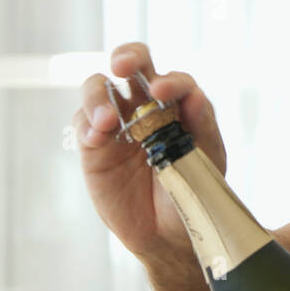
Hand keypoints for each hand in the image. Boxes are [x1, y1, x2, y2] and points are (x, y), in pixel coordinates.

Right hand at [71, 42, 228, 260]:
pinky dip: (86, 124)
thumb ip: (201, 127)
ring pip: (98, 87)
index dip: (170, 81)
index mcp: (179, 106)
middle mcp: (146, 107)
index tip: (164, 93)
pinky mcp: (94, 145)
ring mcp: (118, 123)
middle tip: (123, 65)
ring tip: (107, 121)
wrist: (170, 235)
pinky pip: (83, 123)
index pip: (174, 80)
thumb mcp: (206, 161)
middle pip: (133, 64)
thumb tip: (194, 94)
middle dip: (128, 56)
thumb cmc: (192, 191)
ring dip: (99, 96)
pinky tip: (96, 137)